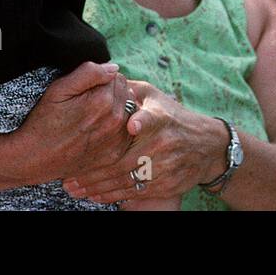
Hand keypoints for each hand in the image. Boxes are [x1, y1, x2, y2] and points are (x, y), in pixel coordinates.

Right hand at [12, 62, 134, 184]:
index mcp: (103, 101)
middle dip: (110, 93)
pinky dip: (116, 129)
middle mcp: (115, 120)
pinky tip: (97, 132)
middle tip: (87, 105)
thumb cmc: (44, 121)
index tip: (85, 91)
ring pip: (128, 111)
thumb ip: (89, 72)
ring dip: (115, 110)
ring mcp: (117, 139)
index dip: (100, 80)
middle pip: (124, 92)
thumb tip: (113, 68)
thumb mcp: (59, 88)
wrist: (35, 158)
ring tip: (91, 118)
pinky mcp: (116, 154)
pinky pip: (126, 132)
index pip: (116, 76)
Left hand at [61, 81, 224, 205]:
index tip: (133, 124)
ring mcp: (166, 167)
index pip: (153, 119)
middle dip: (94, 171)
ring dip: (97, 187)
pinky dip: (112, 196)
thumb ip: (129, 90)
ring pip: (126, 181)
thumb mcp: (155, 96)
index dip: (144, 120)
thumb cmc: (172, 115)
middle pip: (124, 161)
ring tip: (74, 188)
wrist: (206, 145)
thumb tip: (103, 78)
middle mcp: (164, 144)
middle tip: (69, 176)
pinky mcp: (166, 185)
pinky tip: (94, 195)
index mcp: (161, 118)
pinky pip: (135, 194)